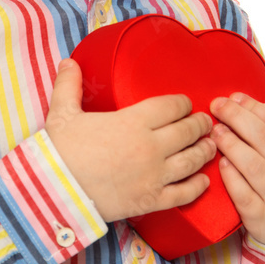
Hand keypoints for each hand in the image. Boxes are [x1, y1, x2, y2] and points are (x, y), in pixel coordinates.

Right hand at [45, 58, 215, 222]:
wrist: (53, 192)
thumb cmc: (59, 151)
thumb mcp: (62, 113)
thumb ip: (68, 86)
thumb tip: (68, 62)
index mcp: (133, 121)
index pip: (172, 107)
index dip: (183, 104)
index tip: (186, 104)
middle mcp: (150, 147)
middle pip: (188, 131)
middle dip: (200, 125)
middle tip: (205, 123)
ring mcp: (154, 176)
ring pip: (192, 160)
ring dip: (205, 151)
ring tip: (211, 146)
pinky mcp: (151, 201)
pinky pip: (184, 193)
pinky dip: (197, 186)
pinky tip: (204, 181)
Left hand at [208, 90, 264, 247]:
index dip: (255, 106)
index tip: (235, 96)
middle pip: (264, 139)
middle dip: (238, 117)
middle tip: (217, 105)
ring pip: (253, 165)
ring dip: (231, 144)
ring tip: (215, 131)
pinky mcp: (262, 218)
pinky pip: (244, 196)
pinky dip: (231, 178)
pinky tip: (220, 163)